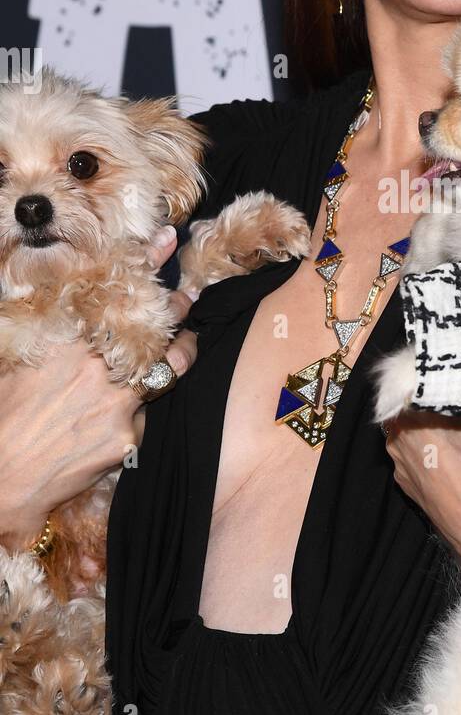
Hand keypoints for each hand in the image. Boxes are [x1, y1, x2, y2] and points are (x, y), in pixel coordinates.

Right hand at [0, 225, 198, 547]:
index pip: (116, 291)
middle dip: (177, 308)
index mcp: (71, 338)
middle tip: (189, 297)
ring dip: (179, 353)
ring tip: (187, 343)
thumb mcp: (24, 359)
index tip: (168, 240)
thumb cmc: (9, 414)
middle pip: (155, 327)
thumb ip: (61, 337)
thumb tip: (82, 321)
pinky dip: (138, 413)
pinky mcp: (128, 432)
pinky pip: (146, 414)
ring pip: (166, 367)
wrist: (6, 474)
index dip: (148, 262)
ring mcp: (118, 398)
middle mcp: (99, 362)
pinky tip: (119, 420)